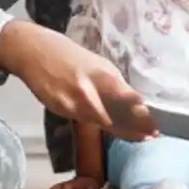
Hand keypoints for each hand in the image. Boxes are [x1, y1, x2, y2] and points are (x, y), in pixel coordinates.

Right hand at [0, 20, 157, 141]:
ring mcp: (72, 102)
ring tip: (140, 137)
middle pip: (116, 116)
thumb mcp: (95, 63)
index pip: (126, 99)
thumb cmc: (68, 55)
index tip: (156, 125)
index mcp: (101, 73)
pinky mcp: (59, 109)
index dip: (141, 115)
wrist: (32, 51)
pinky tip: (111, 128)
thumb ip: (111, 83)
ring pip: (101, 122)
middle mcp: (88, 90)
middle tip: (152, 135)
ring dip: (121, 130)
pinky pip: (84, 120)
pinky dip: (99, 124)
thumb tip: (131, 100)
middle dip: (135, 127)